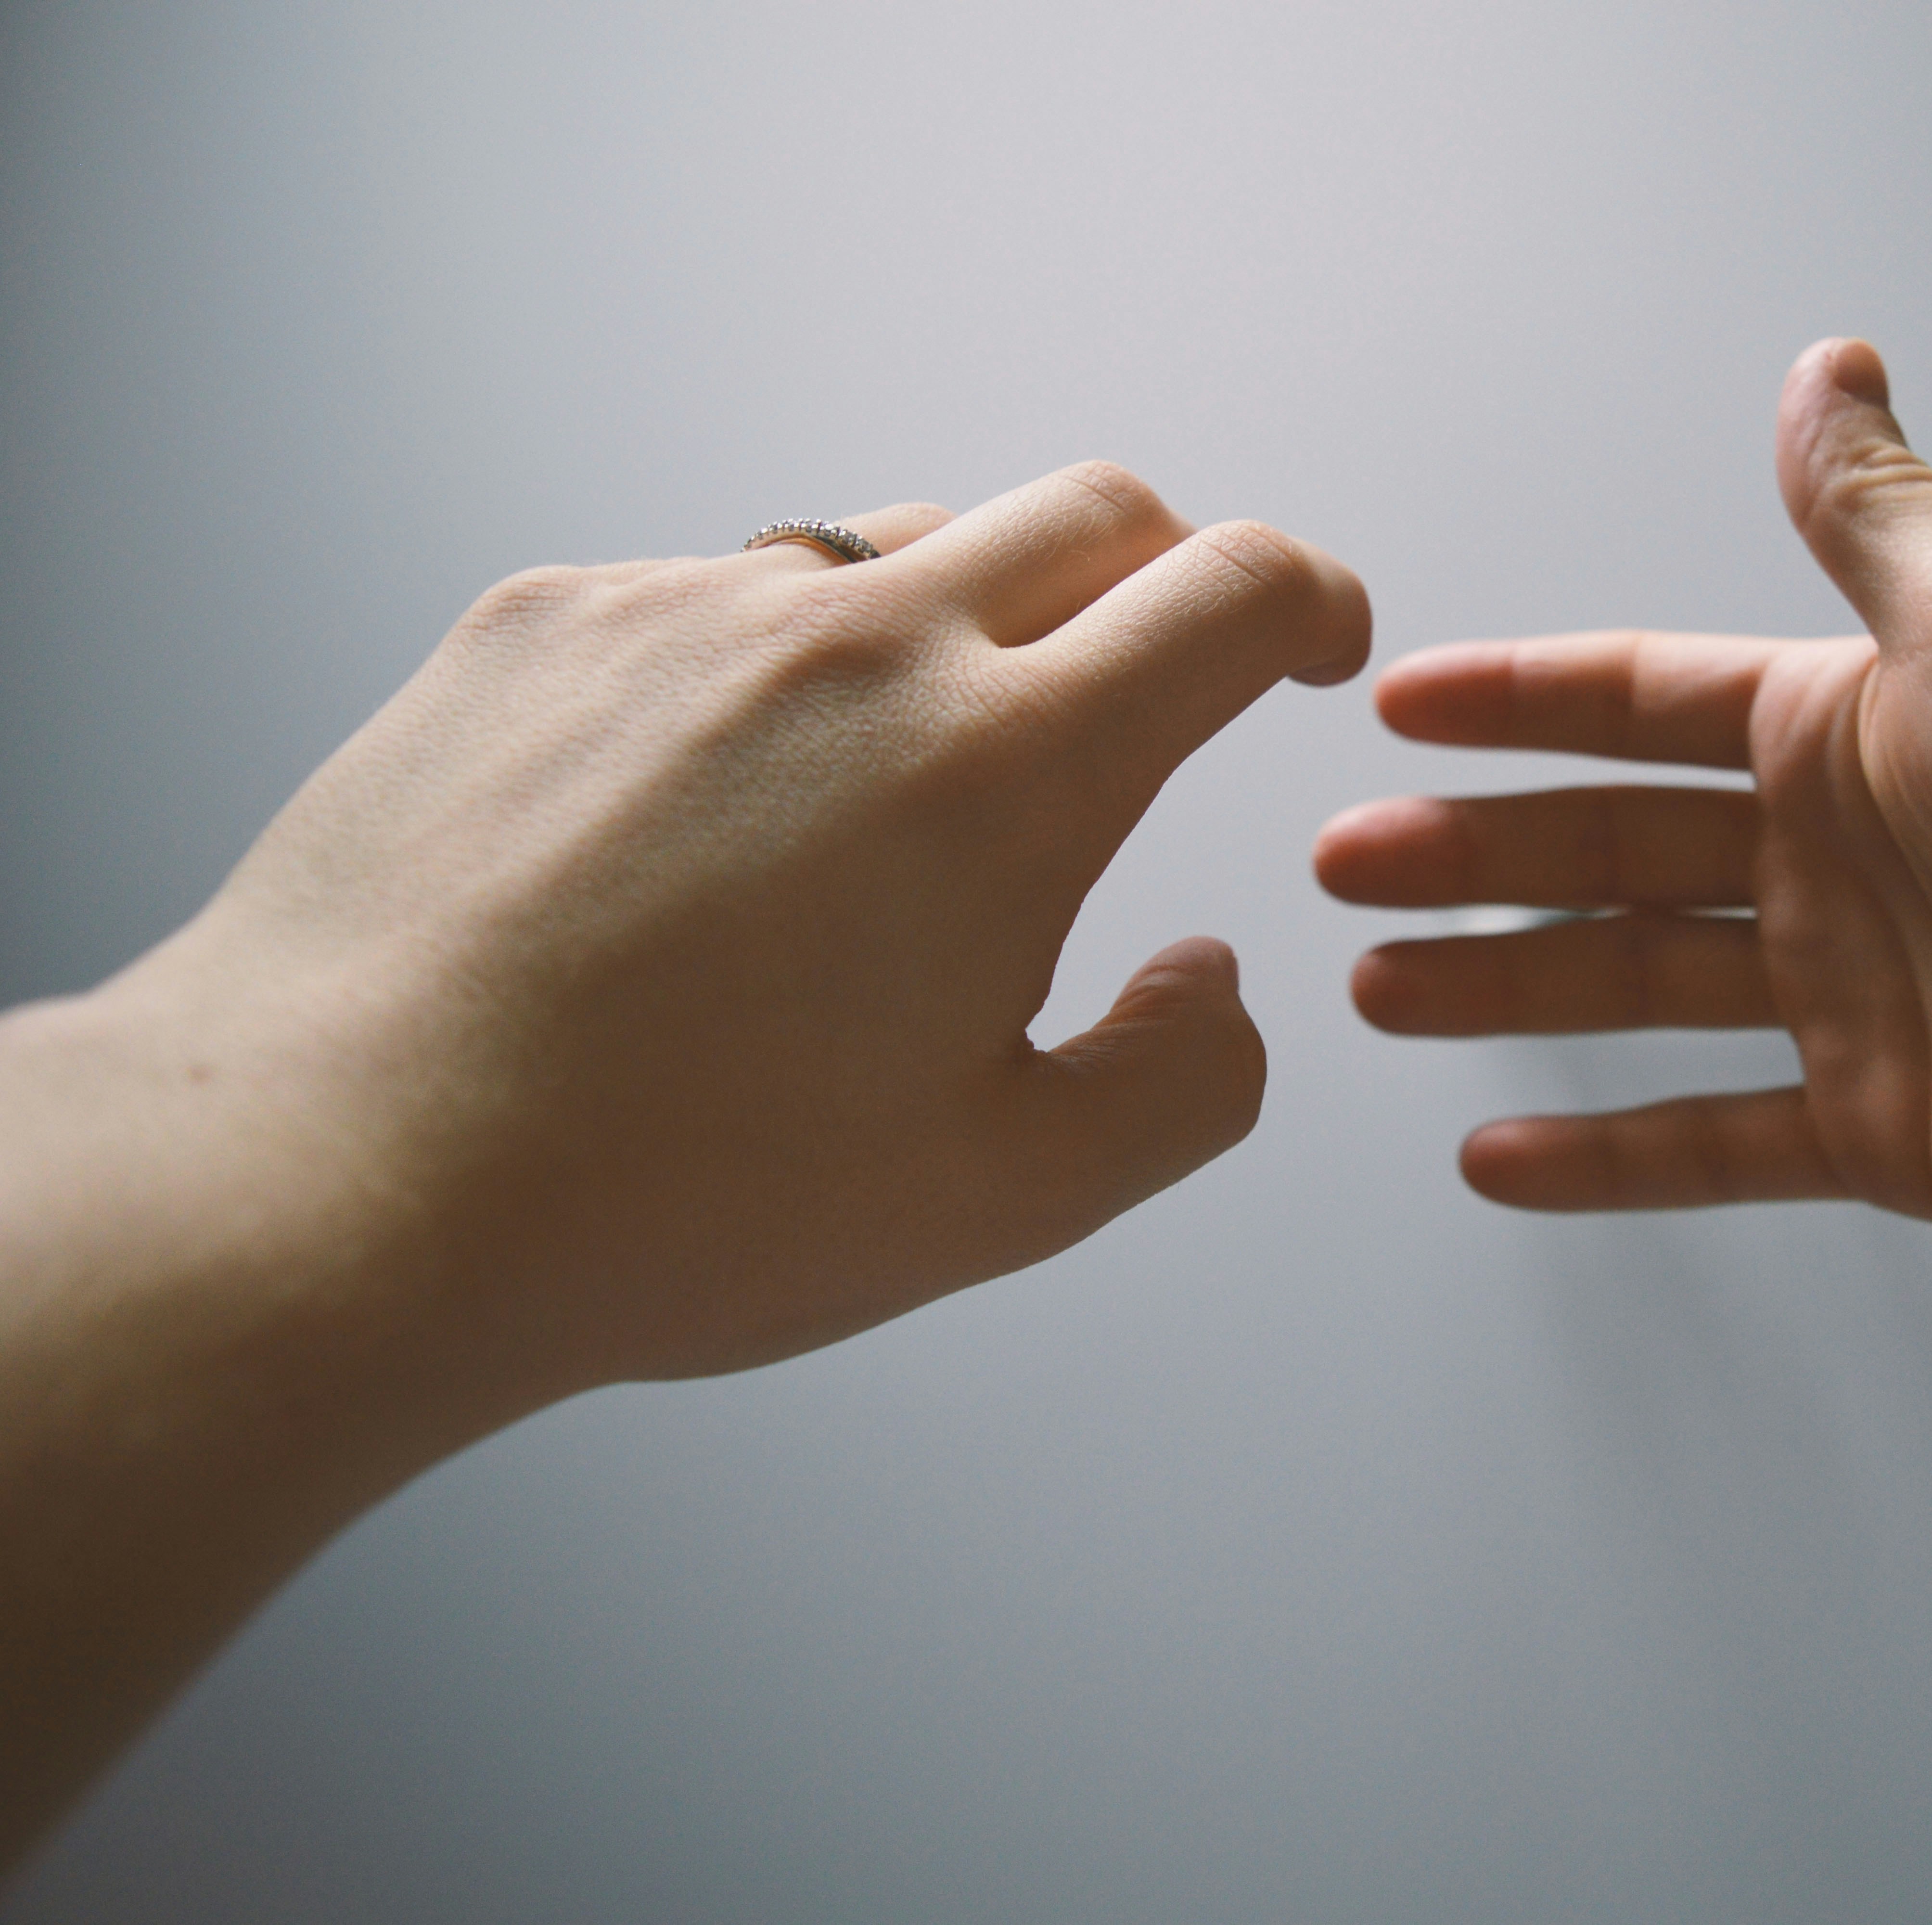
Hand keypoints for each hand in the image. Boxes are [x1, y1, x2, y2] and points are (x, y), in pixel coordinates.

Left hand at [90, 466, 1369, 1394]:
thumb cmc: (667, 1201)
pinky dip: (772, 665)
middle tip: (1154, 680)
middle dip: (1164, 579)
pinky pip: (714, 589)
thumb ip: (1180, 1082)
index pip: (1231, 586)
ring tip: (912, 777)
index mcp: (1006, 771)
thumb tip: (1214, 984)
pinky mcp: (544, 619)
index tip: (1309, 639)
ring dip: (963, 620)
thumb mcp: (1002, 1196)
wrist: (342, 1173)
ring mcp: (688, 609)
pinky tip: (710, 810)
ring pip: (895, 541)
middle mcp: (860, 644)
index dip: (1307, 599)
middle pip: (1089, 511)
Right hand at [1316, 340, 1931, 1259]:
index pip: (1639, 709)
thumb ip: (1876, 515)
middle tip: (1345, 865)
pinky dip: (1606, 1157)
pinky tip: (1497, 1155)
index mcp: (1848, 732)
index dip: (1517, 705)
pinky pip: (1713, 1142)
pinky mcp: (1882, 1128)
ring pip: (1634, 992)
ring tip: (1377, 993)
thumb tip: (1826, 365)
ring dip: (1504, 990)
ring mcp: (1853, 1000)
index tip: (1398, 706)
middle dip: (1471, 856)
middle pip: (1608, 853)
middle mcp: (1837, 861)